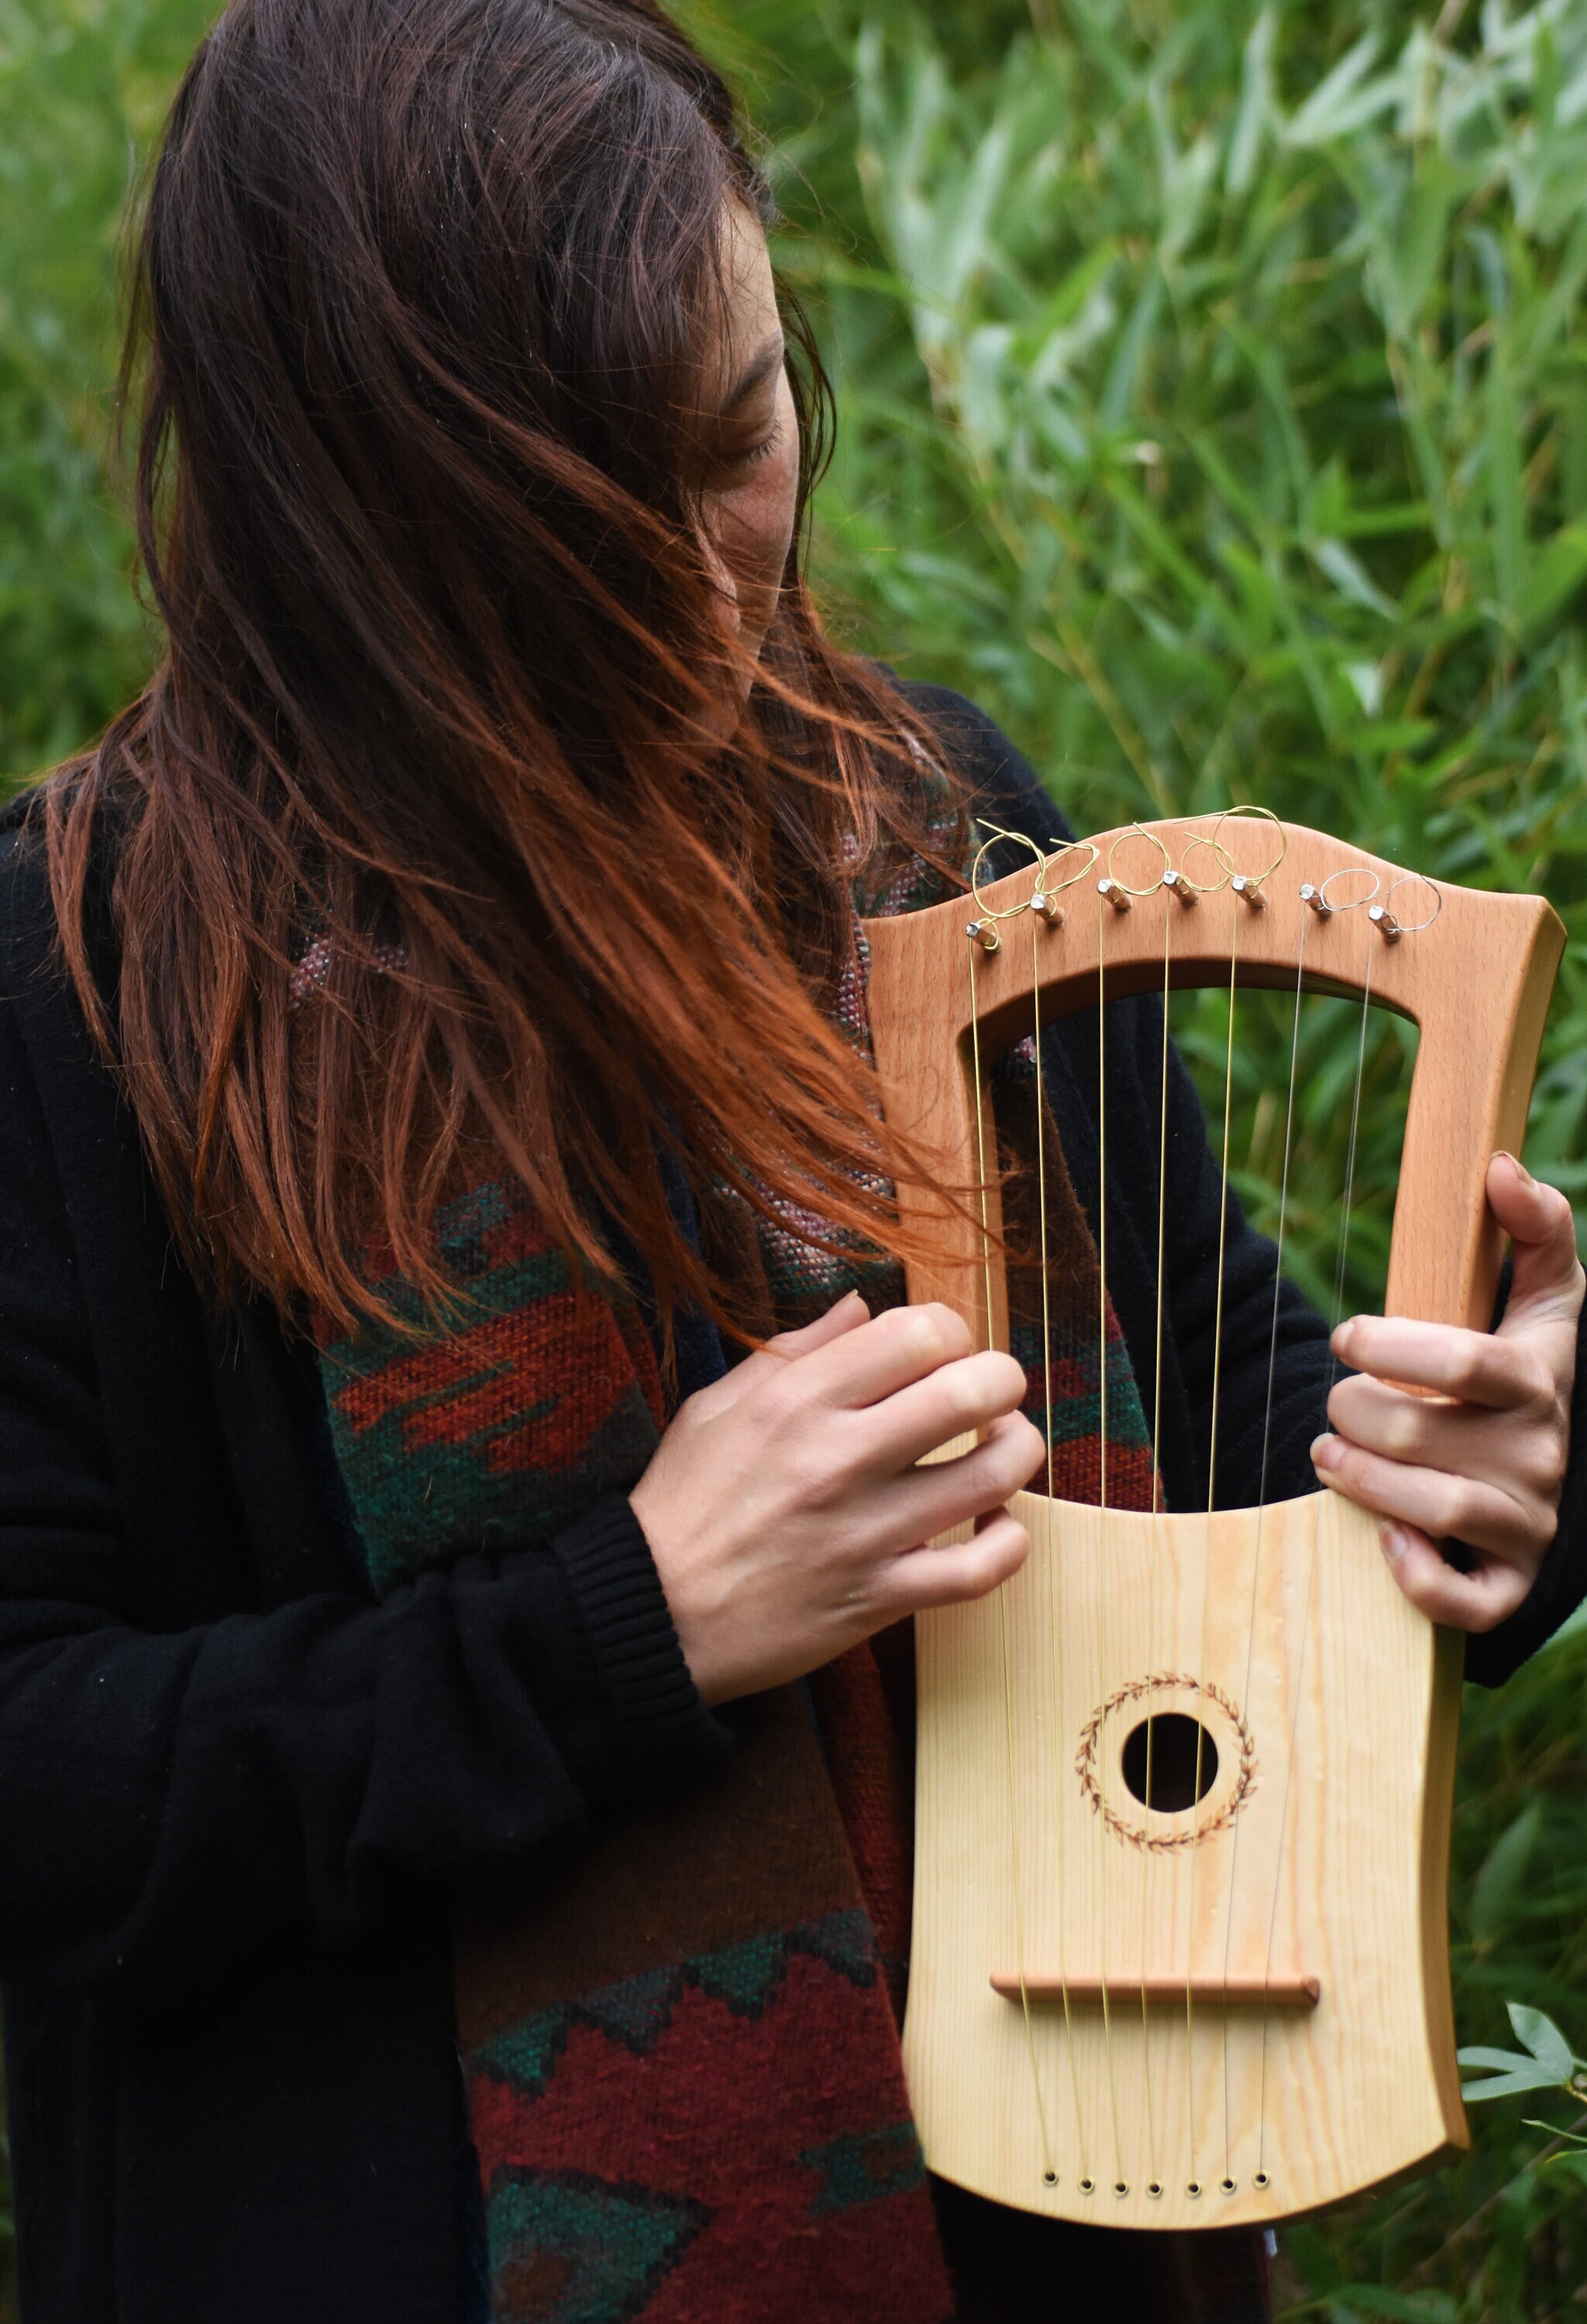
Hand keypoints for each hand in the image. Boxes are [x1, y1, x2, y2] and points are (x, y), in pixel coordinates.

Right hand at [629, 1292, 1044, 1703]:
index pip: (918, 1333)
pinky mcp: (881, 1597)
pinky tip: (994, 1525)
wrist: (651, 1614)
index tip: (939, 1350)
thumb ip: (793, 1350)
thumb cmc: (681, 1505)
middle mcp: (839, 1458)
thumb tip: (861, 1305)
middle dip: (1000, 1379)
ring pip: (995, 1474)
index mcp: (798, 1400)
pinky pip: (981, 1570)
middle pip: (974, 1391)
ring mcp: (866, 1532)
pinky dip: (1008, 1542)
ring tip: (1000, 1447)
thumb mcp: (716, 1406)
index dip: (948, 1331)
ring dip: (1016, 1450)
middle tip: (987, 1391)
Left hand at [1311, 1151, 1582, 1630]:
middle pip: (1426, 1432)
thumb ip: (1534, 1228)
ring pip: (1437, 1507)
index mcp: (1541, 1383)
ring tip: (1327, 1453)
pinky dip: (1419, 1578)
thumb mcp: (1540, 1300)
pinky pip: (1467, 1601)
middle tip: (1334, 1401)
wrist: (1533, 1474)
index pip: (1471, 1360)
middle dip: (1355, 1409)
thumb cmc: (1516, 1375)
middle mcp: (1543, 1456)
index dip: (1395, 1345)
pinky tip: (1383, 1541)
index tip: (1347, 1335)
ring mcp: (1527, 1524)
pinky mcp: (1508, 1584)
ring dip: (1363, 1478)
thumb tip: (1498, 1167)